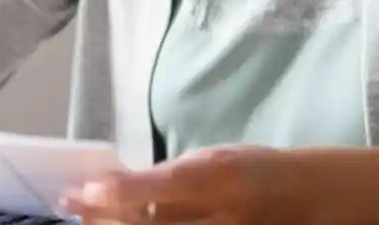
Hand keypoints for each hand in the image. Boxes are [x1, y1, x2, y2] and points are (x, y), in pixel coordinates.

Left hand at [60, 144, 305, 224]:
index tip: (85, 188)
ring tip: (87, 221)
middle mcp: (223, 217)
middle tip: (72, 207)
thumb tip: (117, 186)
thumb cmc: (254, 171)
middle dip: (107, 218)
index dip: (122, 190)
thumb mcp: (216, 159)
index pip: (166, 186)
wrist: (307, 201)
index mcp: (222, 178)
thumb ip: (171, 177)